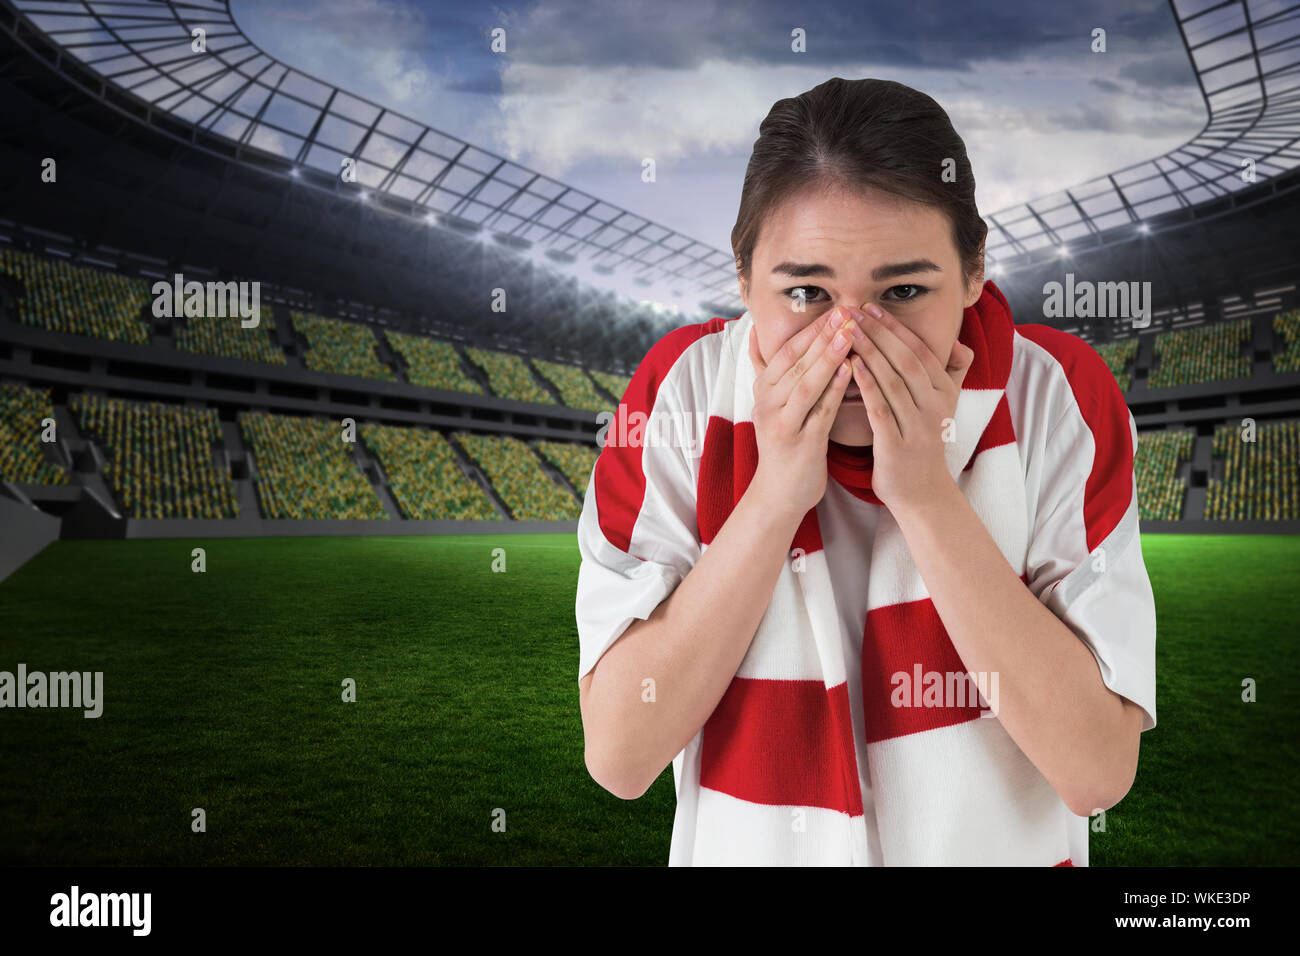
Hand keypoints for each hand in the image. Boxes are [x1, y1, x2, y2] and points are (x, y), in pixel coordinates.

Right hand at [746, 306, 856, 520]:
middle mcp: (767, 405)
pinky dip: (834, 389)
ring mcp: (781, 424)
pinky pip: (819, 412)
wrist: (778, 494)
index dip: (809, 329)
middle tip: (845, 312)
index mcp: (762, 391)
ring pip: (806, 384)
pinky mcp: (799, 444)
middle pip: (795, 364)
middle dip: (821, 336)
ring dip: (828, 356)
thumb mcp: (770, 404)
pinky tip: (851, 371)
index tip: (834, 309)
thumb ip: (764, 369)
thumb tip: (755, 333)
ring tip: (850, 333)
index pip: (786, 352)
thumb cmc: (783, 444)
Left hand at [845, 303, 974, 513]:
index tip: (872, 307)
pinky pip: (881, 409)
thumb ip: (953, 374)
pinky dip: (867, 385)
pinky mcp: (897, 445)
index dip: (896, 328)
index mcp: (943, 393)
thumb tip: (961, 344)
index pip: (920, 351)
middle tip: (853, 310)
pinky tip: (851, 366)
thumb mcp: (945, 407)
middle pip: (906, 360)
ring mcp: (917, 426)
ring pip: (893, 381)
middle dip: (879, 333)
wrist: (923, 492)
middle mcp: (934, 406)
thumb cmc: (924, 444)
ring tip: (846, 331)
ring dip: (870, 352)